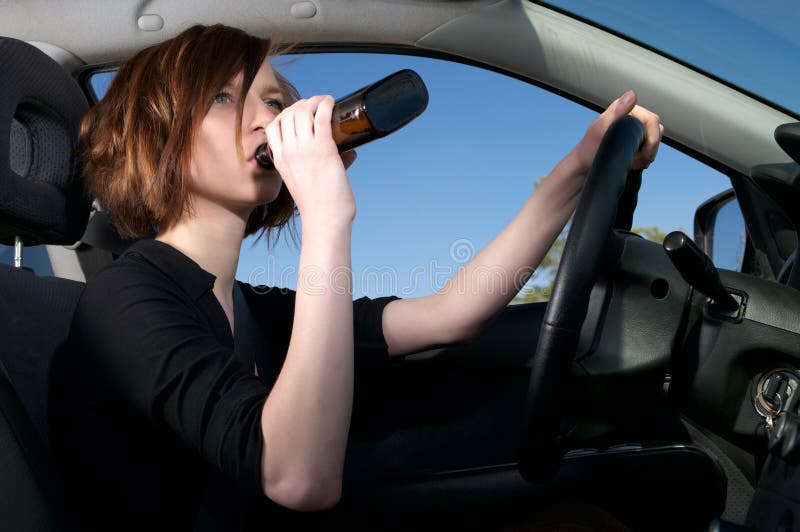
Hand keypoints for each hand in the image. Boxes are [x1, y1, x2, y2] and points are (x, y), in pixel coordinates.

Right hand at [266, 95, 356, 225]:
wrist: (325, 218)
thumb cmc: (319, 205)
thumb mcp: (304, 182)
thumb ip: (320, 165)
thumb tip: (350, 153)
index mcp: (280, 160)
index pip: (272, 126)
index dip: (285, 114)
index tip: (298, 113)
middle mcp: (289, 151)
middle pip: (288, 114)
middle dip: (301, 104)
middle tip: (315, 105)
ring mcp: (304, 149)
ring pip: (302, 111)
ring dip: (313, 101)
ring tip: (324, 102)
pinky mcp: (323, 148)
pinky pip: (321, 116)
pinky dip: (325, 104)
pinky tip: (331, 101)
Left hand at [573, 90, 663, 172]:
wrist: (584, 165)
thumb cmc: (589, 149)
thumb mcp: (601, 129)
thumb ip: (617, 111)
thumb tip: (632, 94)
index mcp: (624, 108)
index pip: (652, 120)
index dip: (652, 139)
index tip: (643, 154)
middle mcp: (630, 116)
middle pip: (656, 131)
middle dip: (650, 149)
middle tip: (636, 161)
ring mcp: (633, 129)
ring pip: (654, 140)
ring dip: (647, 155)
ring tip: (633, 163)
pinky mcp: (633, 141)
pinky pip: (649, 148)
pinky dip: (645, 158)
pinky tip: (634, 163)